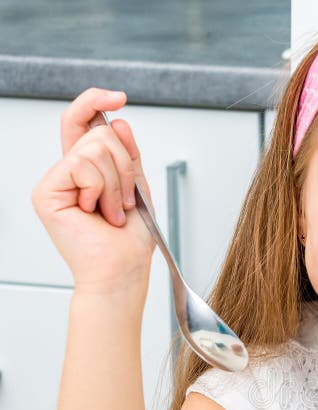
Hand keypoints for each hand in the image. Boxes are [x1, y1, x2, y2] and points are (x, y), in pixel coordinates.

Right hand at [31, 87, 155, 293]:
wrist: (123, 271)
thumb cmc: (130, 242)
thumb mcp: (138, 189)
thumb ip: (128, 155)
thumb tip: (118, 121)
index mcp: (87, 170)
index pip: (83, 122)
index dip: (96, 102)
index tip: (119, 96)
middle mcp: (68, 172)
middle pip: (99, 134)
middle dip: (125, 166)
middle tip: (127, 201)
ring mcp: (55, 181)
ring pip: (94, 148)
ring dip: (116, 183)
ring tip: (114, 212)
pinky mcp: (46, 192)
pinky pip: (81, 164)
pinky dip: (101, 189)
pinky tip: (98, 212)